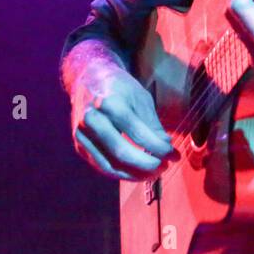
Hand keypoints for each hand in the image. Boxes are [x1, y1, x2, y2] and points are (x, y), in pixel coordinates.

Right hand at [68, 47, 177, 179]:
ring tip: (154, 173)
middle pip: (121, 152)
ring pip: (110, 165)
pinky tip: (138, 173)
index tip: (173, 154)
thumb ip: (152, 125)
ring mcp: (82, 134)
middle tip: (164, 166)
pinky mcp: (79, 146)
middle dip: (146, 164)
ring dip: (135, 174)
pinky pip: (102, 166)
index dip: (158, 148)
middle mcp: (91, 119)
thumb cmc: (120, 88)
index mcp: (109, 103)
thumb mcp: (141, 98)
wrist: (89, 79)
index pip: (137, 133)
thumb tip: (166, 149)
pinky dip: (122, 173)